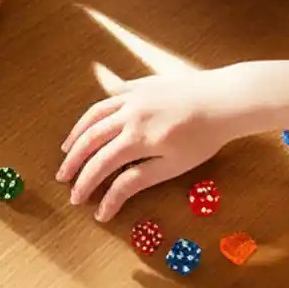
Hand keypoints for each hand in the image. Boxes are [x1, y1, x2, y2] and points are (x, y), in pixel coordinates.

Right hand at [57, 68, 251, 221]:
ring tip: (66, 150)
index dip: (86, 185)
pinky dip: (96, 110)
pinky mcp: (140, 85)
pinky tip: (90, 120)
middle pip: (90, 141)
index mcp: (135, 139)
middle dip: (74, 162)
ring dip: (77, 135)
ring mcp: (132, 97)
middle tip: (63, 179)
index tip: (78, 201)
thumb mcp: (171, 166)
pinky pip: (109, 96)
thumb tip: (107, 202)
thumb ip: (136, 181)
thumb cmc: (203, 139)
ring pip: (94, 116)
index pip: (100, 166)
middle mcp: (127, 115)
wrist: (225, 100)